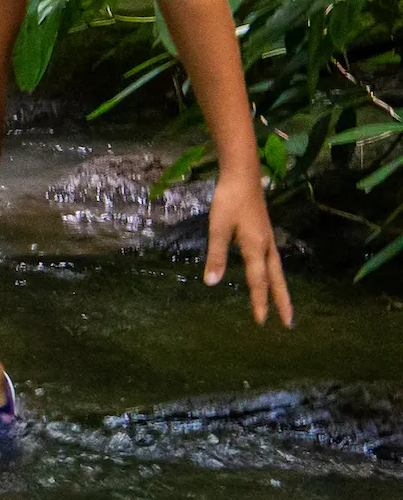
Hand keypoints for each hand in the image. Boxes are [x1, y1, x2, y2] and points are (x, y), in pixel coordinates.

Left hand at [203, 170, 293, 326]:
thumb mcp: (218, 228)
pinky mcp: (266, 232)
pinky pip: (273, 260)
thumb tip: (211, 283)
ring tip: (284, 304)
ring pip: (277, 270)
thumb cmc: (228, 201)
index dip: (259, 302)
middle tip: (289, 323)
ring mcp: (268, 239)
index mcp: (256, 248)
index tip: (261, 322)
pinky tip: (271, 273)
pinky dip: (275, 273)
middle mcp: (266, 246)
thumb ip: (215, 256)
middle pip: (276, 280)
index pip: (258, 281)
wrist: (243, 176)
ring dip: (281, 289)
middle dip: (281, 301)